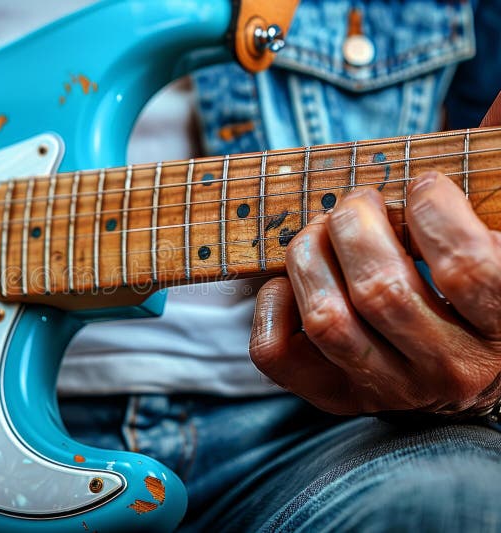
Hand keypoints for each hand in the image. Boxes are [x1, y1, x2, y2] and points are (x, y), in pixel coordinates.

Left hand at [250, 96, 500, 417]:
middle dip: (355, 224)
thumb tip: (500, 100)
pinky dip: (269, 305)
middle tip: (356, 203)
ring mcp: (388, 389)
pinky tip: (291, 282)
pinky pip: (278, 353)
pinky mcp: (334, 396)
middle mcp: (450, 370)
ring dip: (308, 257)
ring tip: (319, 231)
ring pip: (327, 320)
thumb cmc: (479, 285)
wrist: (460, 370)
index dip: (433, 210)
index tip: (424, 186)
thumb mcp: (495, 237)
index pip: (466, 268)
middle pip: (381, 291)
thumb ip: (494, 178)